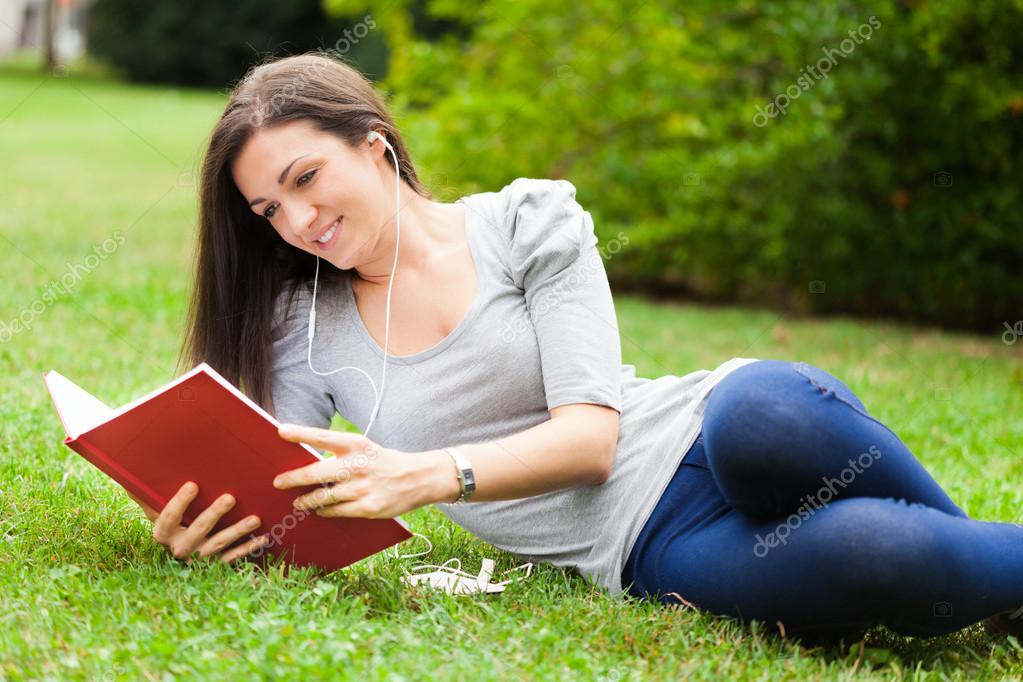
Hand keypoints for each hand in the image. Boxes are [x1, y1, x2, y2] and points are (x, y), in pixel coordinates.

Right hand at [127, 482, 270, 563]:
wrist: (180, 543)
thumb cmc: (169, 516)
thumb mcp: (152, 505)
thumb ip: (140, 492)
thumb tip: (125, 473)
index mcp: (163, 532)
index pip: (168, 518)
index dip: (179, 502)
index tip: (193, 484)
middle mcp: (179, 547)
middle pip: (197, 531)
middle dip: (214, 515)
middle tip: (230, 497)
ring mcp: (199, 557)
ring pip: (218, 545)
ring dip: (237, 532)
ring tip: (255, 519)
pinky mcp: (215, 564)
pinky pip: (233, 558)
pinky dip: (248, 548)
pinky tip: (263, 538)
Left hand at [273, 423, 458, 517]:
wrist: (418, 478)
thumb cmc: (385, 462)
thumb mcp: (365, 449)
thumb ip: (340, 454)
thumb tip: (309, 464)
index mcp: (357, 445)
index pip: (323, 436)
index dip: (301, 433)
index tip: (280, 431)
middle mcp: (358, 465)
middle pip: (316, 472)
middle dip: (292, 479)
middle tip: (278, 482)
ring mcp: (362, 488)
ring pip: (322, 497)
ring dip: (306, 500)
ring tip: (298, 502)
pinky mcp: (366, 507)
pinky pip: (335, 511)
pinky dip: (324, 511)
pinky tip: (319, 510)